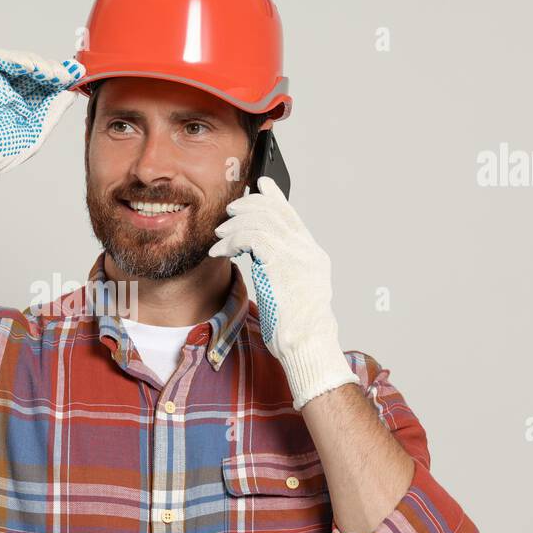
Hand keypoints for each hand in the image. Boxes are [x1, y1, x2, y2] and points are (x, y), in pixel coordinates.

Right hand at [0, 47, 84, 205]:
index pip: (46, 85)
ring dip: (38, 64)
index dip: (62, 78)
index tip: (78, 73)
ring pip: (21, 60)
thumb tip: (70, 93)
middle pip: (37, 70)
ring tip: (50, 74)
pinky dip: (15, 58)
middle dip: (53, 70)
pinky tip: (30, 67)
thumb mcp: (34, 133)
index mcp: (23, 104)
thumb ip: (53, 112)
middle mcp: (10, 88)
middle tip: (65, 75)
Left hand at [208, 175, 358, 408]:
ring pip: (261, 220)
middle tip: (228, 214)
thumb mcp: (291, 291)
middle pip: (276, 211)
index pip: (292, 216)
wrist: (307, 346)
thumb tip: (262, 255)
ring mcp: (297, 256)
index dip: (274, 197)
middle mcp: (307, 251)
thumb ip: (282, 268)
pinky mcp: (280, 263)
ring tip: (220, 236)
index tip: (259, 186)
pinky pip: (251, 237)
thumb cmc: (296, 328)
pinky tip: (221, 250)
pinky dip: (231, 240)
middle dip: (248, 206)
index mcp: (312, 256)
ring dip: (235, 225)